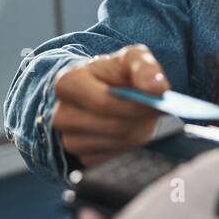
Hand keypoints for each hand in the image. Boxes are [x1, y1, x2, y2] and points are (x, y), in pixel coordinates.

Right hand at [52, 45, 169, 165]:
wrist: (107, 91)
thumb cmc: (117, 73)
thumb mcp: (133, 58)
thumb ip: (145, 68)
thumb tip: (156, 88)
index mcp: (68, 82)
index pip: (103, 102)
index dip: (134, 106)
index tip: (155, 103)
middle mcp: (62, 114)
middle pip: (110, 126)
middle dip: (138, 120)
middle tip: (155, 111)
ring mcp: (68, 139)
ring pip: (113, 144)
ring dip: (136, 133)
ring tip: (141, 118)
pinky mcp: (80, 157)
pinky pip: (111, 159)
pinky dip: (127, 147)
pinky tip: (130, 131)